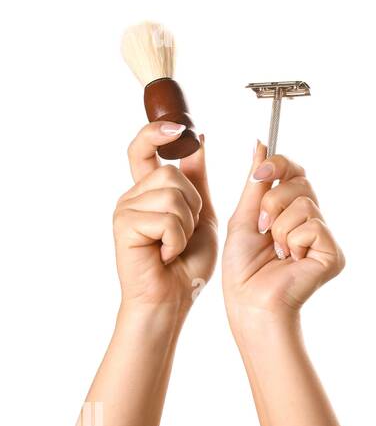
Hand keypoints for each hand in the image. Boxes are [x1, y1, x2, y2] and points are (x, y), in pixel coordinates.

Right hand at [112, 122, 217, 314]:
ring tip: (174, 245)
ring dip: (186, 224)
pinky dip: (177, 240)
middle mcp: (132, 196)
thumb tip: (198, 140)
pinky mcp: (125, 226)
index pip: (143, 149)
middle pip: (171, 173)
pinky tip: (166, 255)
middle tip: (183, 233)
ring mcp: (125, 209)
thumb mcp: (200, 214)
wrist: (173, 297)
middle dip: (192, 204)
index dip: (156, 132)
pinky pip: (167, 219)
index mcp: (149, 191)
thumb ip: (197, 179)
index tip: (178, 128)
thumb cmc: (187, 262)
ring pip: (172, 194)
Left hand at [222, 142, 344, 326]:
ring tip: (276, 251)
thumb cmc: (243, 268)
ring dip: (279, 228)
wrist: (250, 302)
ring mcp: (324, 237)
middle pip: (301, 183)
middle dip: (273, 202)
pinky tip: (290, 261)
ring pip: (304, 205)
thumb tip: (261, 145)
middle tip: (262, 228)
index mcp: (291, 211)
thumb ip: (256, 184)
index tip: (260, 172)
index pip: (296, 172)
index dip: (280, 165)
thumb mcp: (244, 218)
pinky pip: (312, 226)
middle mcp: (312, 221)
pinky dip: (292, 242)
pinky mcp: (333, 253)